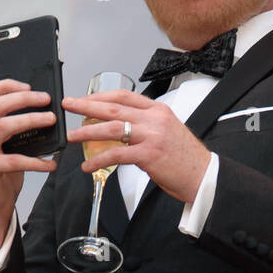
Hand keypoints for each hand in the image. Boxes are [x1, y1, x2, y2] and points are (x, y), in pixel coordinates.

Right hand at [0, 79, 61, 257]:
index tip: (30, 86)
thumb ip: (18, 131)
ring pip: (4, 126)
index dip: (8, 85)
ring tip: (51, 121)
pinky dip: (36, 162)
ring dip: (31, 120)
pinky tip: (51, 164)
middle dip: (25, 99)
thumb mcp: (8, 147)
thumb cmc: (3, 173)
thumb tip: (45, 113)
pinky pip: (14, 160)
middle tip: (47, 101)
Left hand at [63, 90, 211, 203]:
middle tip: (69, 106)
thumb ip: (147, 127)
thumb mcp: (167, 132)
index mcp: (158, 111)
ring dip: (87, 132)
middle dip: (86, 106)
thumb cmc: (186, 159)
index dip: (100, 96)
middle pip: (113, 107)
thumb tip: (123, 129)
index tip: (85, 99)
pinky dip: (99, 160)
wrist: (204, 176)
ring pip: (112, 128)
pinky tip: (89, 166)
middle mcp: (154, 119)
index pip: (124, 96)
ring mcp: (152, 136)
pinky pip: (117, 155)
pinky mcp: (149, 155)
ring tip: (72, 136)